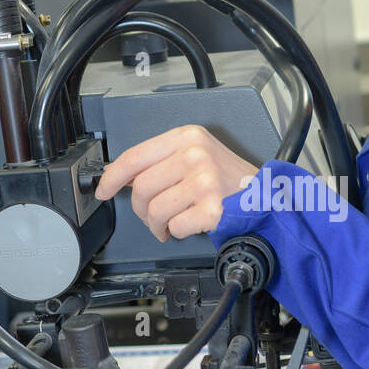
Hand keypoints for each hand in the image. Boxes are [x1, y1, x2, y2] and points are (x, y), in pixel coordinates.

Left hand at [94, 124, 258, 242]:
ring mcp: (205, 180)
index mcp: (188, 136)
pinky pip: (175, 226)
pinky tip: (190, 224)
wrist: (263, 196)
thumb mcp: (196, 155)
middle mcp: (195, 154)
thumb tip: (124, 178)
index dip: (113, 176)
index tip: (104, 189)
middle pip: (142, 188)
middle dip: (142, 209)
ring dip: (158, 224)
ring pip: (156, 210)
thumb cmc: (228, 179)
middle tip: (152, 216)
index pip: (136, 156)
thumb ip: (162, 161)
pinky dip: (178, 232)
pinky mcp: (212, 207)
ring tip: (169, 224)